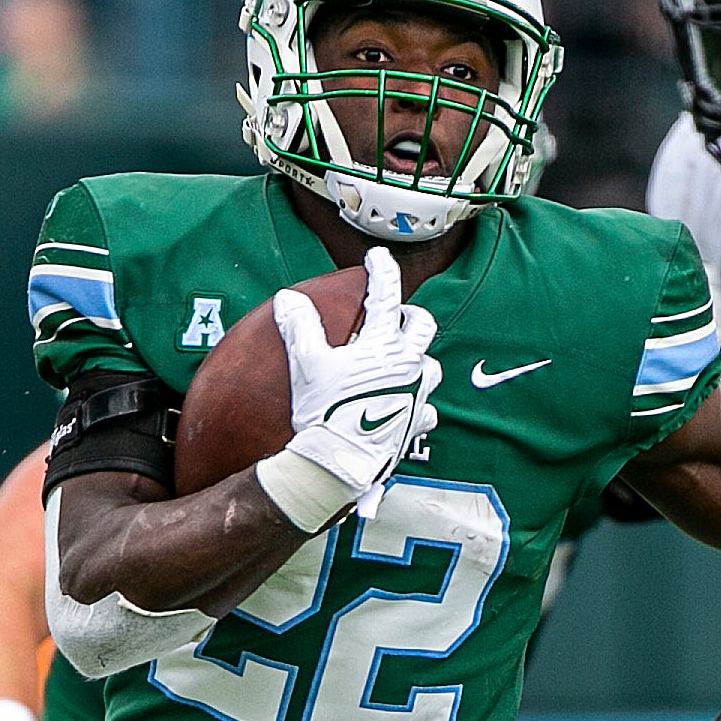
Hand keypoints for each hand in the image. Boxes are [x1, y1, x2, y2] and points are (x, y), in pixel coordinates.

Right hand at [274, 247, 441, 515]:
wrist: (341, 464)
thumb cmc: (325, 413)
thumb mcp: (307, 365)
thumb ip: (300, 327)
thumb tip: (288, 299)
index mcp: (382, 345)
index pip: (386, 295)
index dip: (381, 270)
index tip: (377, 256)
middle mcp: (407, 366)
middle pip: (423, 326)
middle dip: (411, 314)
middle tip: (397, 314)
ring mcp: (416, 395)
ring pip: (431, 366)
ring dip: (419, 357)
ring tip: (403, 360)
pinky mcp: (417, 424)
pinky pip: (427, 411)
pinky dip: (418, 404)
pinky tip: (407, 407)